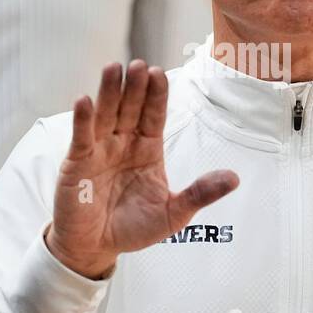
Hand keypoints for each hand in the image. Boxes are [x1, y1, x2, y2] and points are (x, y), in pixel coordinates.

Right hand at [45, 60, 238, 278]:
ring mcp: (99, 150)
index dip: (157, 95)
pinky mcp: (77, 163)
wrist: (96, 248)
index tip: (160, 73)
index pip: (154, 115)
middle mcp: (123, 143)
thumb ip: (200, 193)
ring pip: (106, 115)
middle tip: (139, 64)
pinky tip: (85, 101)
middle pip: (130, 108)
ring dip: (109, 92)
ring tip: (114, 69)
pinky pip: (81, 137)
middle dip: (135, 87)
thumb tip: (235, 179)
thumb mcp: (173, 213)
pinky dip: (83, 119)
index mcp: (148, 149)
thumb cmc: (133, 228)